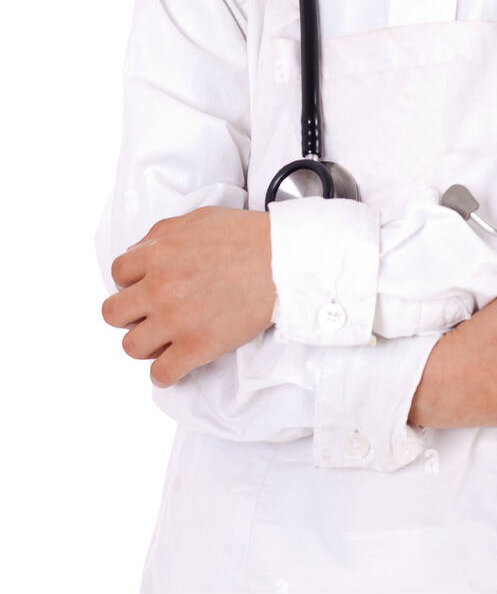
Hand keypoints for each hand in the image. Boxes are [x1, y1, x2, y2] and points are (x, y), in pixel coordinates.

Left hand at [101, 207, 275, 386]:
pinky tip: (177, 362)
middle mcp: (160, 287)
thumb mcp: (199, 218)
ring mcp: (176, 321)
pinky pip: (161, 374)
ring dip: (146, 344)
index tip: (145, 287)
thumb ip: (161, 233)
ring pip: (131, 347)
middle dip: (129, 314)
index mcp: (158, 253)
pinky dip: (165, 373)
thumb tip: (136, 252)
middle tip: (150, 314)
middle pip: (114, 314)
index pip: (118, 273)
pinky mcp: (197, 348)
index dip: (130, 281)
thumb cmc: (248, 237)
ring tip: (165, 339)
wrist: (285, 261)